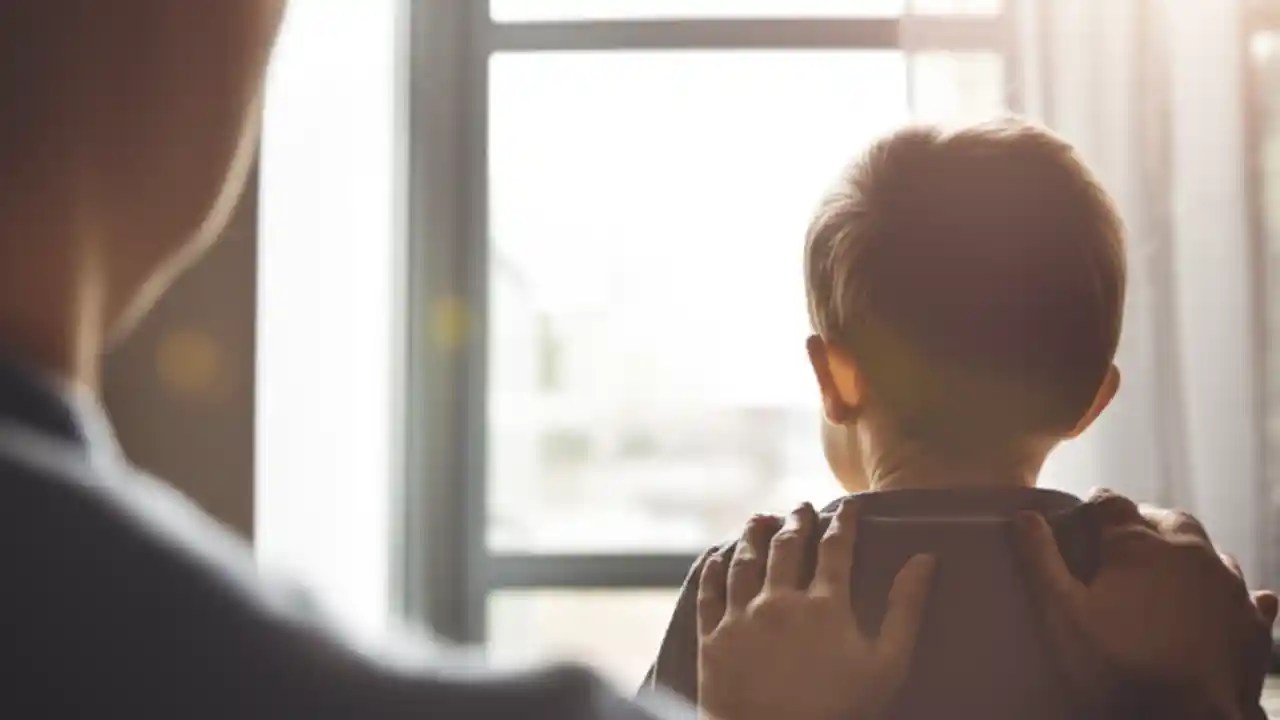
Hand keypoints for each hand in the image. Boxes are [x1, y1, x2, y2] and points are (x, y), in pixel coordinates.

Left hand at [696, 499, 936, 719]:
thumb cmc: (840, 710)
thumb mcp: (887, 665)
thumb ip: (905, 609)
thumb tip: (925, 558)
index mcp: (826, 604)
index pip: (836, 549)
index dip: (843, 523)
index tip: (847, 506)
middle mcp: (780, 600)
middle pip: (787, 548)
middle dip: (795, 523)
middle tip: (799, 508)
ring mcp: (742, 617)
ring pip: (745, 562)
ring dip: (752, 536)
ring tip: (759, 520)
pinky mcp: (712, 638)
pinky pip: (709, 592)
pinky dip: (713, 569)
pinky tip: (716, 556)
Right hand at [1014, 489, 1277, 718]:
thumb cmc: (1118, 668)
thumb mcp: (1061, 615)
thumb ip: (1041, 561)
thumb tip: (1024, 517)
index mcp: (1139, 546)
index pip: (1112, 504)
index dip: (1094, 505)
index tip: (1083, 514)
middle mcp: (1191, 553)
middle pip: (1167, 520)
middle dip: (1145, 522)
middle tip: (1125, 538)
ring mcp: (1229, 587)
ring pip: (1210, 551)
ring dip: (1188, 553)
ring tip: (1168, 569)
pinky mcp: (1252, 623)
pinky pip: (1250, 595)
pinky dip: (1234, 593)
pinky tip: (1229, 600)